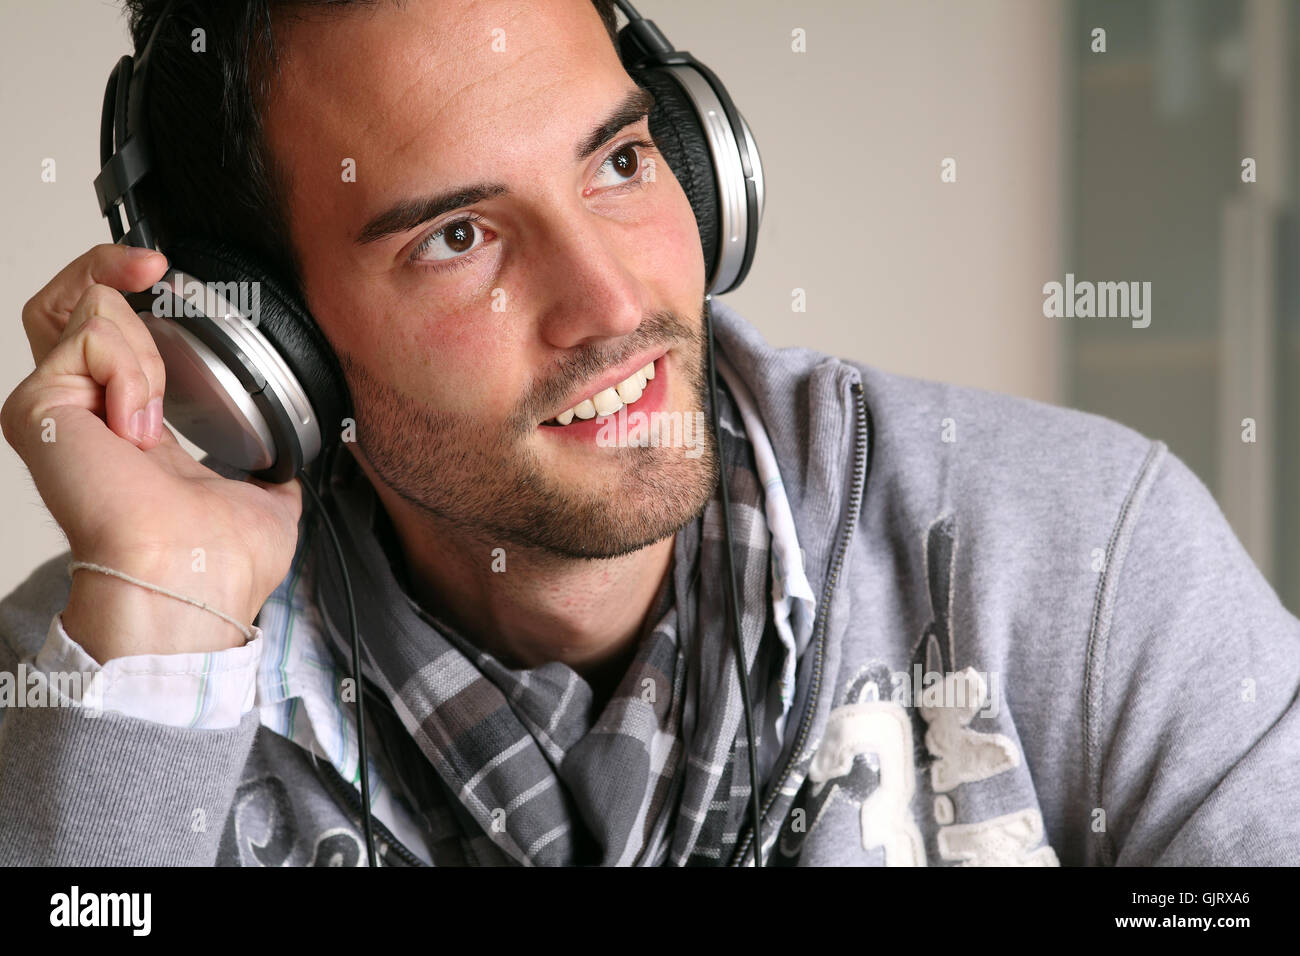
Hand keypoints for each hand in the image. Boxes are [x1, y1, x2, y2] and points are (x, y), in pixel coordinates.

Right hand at [2, 244, 302, 660]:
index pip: (103, 338)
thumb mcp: (265, 496)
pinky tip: (138, 426)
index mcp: (128, 430)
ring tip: (154, 414)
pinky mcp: (39, 407)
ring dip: (142, 344)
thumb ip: (269, 467)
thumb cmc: (218, 561)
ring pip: (83, 310)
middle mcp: (80, 413)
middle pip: (63, 303)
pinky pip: (89, 337)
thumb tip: (290, 467)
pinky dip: (132, 368)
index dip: (126, 291)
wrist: (191, 579)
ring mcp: (54, 406)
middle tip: (154, 266)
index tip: (164, 272)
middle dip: (108, 267)